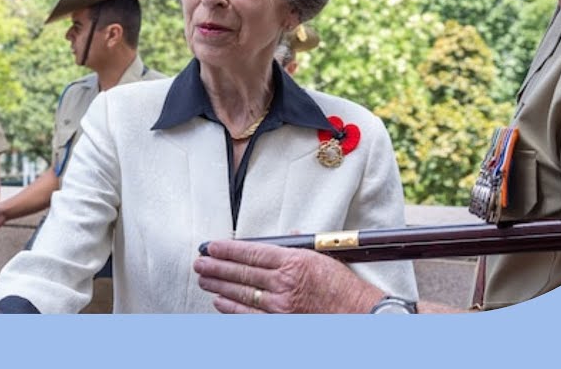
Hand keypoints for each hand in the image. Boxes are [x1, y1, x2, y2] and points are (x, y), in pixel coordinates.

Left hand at [193, 240, 381, 313]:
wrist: (360, 317)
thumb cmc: (345, 289)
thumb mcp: (323, 258)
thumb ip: (299, 247)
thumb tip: (286, 236)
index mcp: (295, 261)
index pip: (252, 252)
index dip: (227, 248)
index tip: (211, 246)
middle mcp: (285, 283)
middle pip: (241, 272)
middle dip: (216, 266)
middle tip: (199, 262)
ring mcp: (281, 307)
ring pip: (241, 293)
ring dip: (219, 285)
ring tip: (204, 278)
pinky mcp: (280, 325)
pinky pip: (249, 316)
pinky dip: (231, 308)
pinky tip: (219, 301)